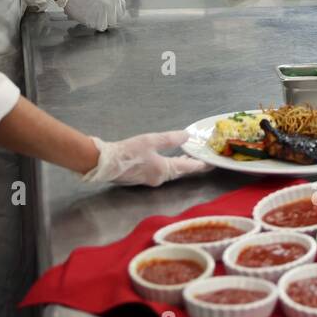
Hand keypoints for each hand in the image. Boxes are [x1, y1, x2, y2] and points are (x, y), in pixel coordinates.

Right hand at [55, 0, 126, 29]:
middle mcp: (111, 6)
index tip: (111, 15)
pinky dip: (92, 24)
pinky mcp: (94, 21)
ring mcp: (103, 14)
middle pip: (115, 20)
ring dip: (99, 22)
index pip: (122, 10)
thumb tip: (111, 7)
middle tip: (99, 16)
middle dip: (108, 19)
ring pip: (106, 25)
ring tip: (91, 15)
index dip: (116, 13)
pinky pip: (97, 27)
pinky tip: (86, 17)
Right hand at [81, 131, 211, 186]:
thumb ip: (170, 139)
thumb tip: (187, 137)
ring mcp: (149, 180)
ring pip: (169, 172)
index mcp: (164, 170)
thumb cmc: (129, 152)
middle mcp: (158, 178)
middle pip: (179, 172)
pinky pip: (159, 172)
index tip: (211, 164)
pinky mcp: (140, 178)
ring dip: (178, 165)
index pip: (187, 168)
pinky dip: (167, 165)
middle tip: (200, 160)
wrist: (105, 163)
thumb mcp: (151, 141)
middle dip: (190, 165)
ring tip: (186, 157)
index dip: (199, 165)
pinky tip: (166, 159)